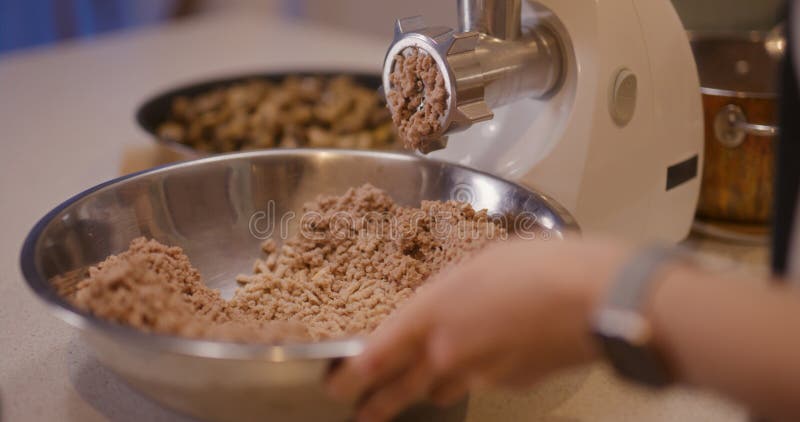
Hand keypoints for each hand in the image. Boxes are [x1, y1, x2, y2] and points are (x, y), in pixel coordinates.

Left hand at [326, 237, 630, 421]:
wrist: (597, 299)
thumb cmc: (540, 267)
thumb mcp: (480, 263)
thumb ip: (451, 292)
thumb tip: (444, 309)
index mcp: (433, 313)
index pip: (376, 355)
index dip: (351, 374)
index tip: (337, 384)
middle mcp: (448, 352)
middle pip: (400, 390)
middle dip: (377, 403)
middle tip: (362, 413)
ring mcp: (481, 374)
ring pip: (440, 390)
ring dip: (428, 387)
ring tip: (424, 383)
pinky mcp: (511, 384)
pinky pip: (481, 383)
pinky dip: (477, 375)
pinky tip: (491, 355)